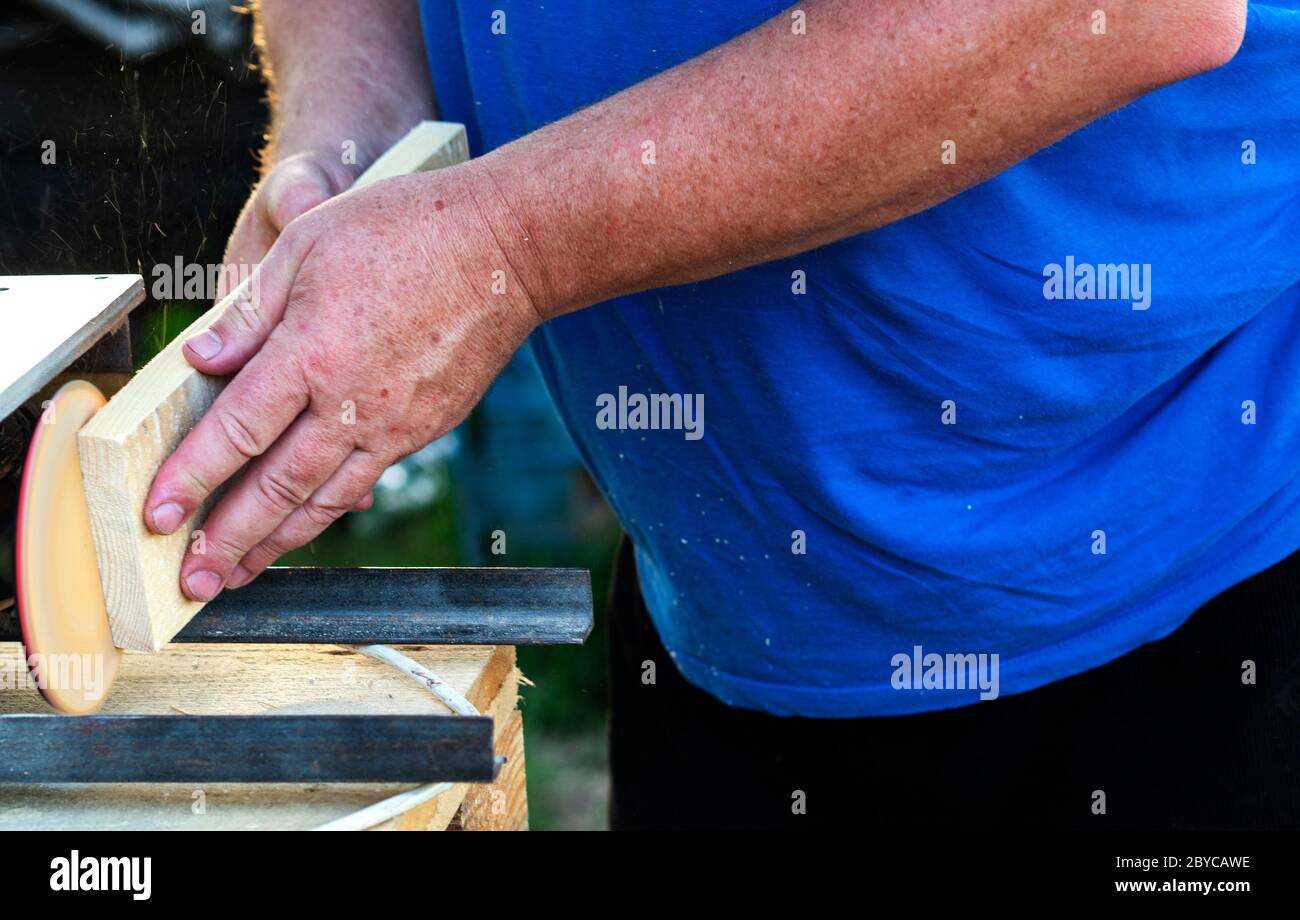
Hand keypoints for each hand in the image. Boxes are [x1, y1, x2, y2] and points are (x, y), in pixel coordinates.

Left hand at [145, 167, 541, 598]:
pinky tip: (304, 524)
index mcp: (312, 351)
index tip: (159, 514)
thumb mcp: (308, 244)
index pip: (236, 431)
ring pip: (322, 500)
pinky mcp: (425, 429)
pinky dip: (327, 511)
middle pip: (275, 487)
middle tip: (191, 578)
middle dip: (227, 538)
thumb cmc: (408, 230)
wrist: (507, 252)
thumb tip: (201, 359)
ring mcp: (393, 423)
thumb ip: (251, 313)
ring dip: (275, 542)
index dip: (192, 478)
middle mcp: (350, 402)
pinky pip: (365, 480)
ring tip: (239, 573)